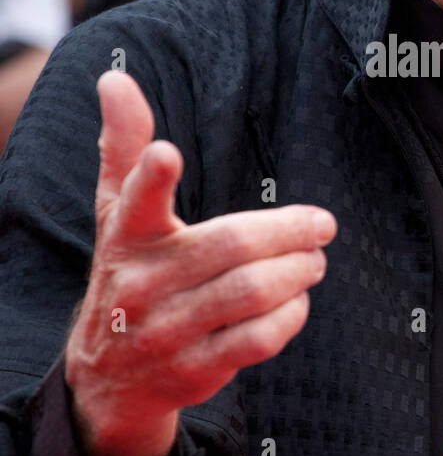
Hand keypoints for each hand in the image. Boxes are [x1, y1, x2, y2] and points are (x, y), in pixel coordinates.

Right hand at [64, 70, 335, 455]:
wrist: (108, 378)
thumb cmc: (128, 272)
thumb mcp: (117, 213)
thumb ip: (125, 146)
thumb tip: (115, 77)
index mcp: (125, 236)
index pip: (134, 202)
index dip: (151, 178)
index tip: (167, 153)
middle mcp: (141, 285)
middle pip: (226, 247)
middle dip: (285, 233)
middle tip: (322, 224)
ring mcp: (167, 332)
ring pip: (247, 294)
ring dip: (295, 273)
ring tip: (316, 259)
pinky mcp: (195, 370)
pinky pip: (255, 340)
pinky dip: (288, 317)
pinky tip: (298, 299)